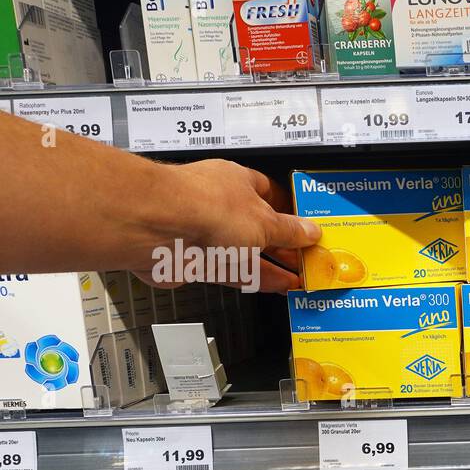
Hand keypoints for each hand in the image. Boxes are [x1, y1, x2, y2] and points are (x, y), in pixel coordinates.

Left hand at [144, 159, 320, 293]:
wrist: (159, 228)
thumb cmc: (203, 206)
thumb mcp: (263, 222)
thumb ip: (289, 231)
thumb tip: (309, 231)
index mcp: (237, 183)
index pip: (269, 194)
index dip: (289, 212)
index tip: (307, 229)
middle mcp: (220, 205)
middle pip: (258, 228)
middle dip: (284, 245)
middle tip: (307, 259)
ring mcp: (206, 234)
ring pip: (246, 253)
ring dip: (273, 266)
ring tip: (298, 278)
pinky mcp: (195, 261)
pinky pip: (233, 272)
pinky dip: (255, 280)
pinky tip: (276, 286)